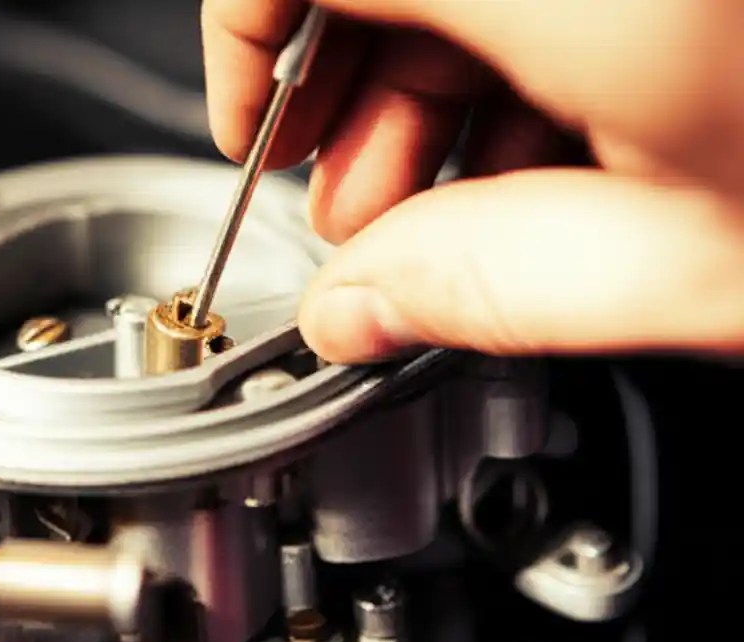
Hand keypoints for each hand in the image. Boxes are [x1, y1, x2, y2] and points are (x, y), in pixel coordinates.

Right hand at [203, 1, 743, 361]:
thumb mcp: (706, 264)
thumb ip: (492, 279)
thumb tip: (356, 304)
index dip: (243, 37)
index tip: (254, 130)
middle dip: (343, 86)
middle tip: (356, 200)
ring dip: (436, 77)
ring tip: (463, 197)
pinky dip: (528, 41)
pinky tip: (563, 138)